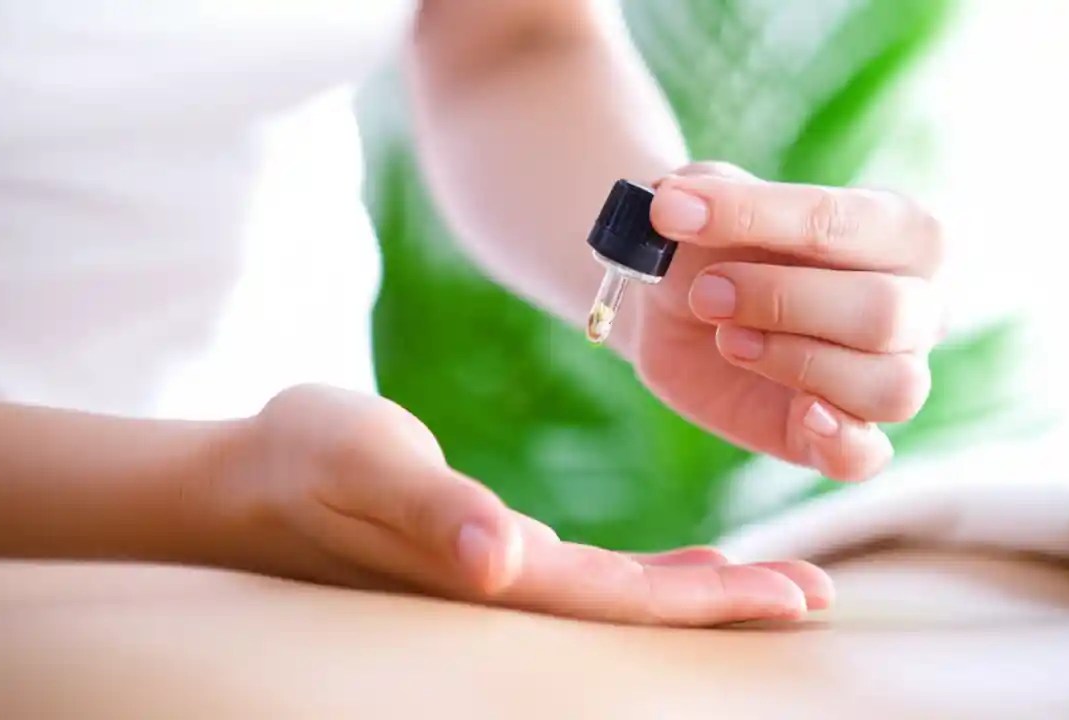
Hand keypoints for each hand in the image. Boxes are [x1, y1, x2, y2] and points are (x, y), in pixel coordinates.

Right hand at [207, 384, 832, 625]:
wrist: (250, 476)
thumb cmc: (301, 458)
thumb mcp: (361, 461)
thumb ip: (431, 513)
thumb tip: (499, 560)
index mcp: (486, 574)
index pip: (617, 601)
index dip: (708, 604)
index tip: (794, 594)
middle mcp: (501, 588)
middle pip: (635, 611)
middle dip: (728, 607)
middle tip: (818, 597)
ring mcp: (495, 578)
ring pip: (617, 598)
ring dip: (698, 596)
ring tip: (773, 588)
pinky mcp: (487, 556)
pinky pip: (586, 575)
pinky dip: (646, 578)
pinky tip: (686, 573)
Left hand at [638, 162, 945, 480]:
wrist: (670, 301)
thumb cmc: (711, 239)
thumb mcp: (702, 199)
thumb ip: (700, 195)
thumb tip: (674, 208)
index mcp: (900, 231)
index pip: (853, 224)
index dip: (761, 217)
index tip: (676, 214)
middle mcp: (914, 307)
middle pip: (887, 313)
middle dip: (781, 300)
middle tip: (706, 293)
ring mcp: (887, 375)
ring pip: (892, 387)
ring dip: (799, 361)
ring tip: (728, 339)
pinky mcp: (840, 435)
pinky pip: (868, 456)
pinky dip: (840, 440)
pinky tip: (799, 411)